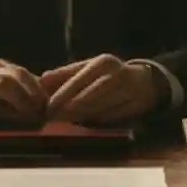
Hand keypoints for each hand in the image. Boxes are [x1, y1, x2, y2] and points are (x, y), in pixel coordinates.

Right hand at [0, 57, 46, 123]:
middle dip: (30, 95)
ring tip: (27, 116)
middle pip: (13, 77)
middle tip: (40, 111)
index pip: (20, 71)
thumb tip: (39, 97)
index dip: (36, 87)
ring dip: (17, 103)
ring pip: (0, 87)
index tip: (47, 103)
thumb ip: (10, 87)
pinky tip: (6, 119)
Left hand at [40, 54, 163, 125]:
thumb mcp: (88, 69)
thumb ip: (65, 74)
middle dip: (72, 107)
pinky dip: (98, 121)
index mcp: (102, 63)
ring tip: (66, 121)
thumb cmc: (108, 74)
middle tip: (55, 118)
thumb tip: (41, 79)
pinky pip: (113, 116)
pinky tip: (86, 123)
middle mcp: (117, 74)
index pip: (79, 79)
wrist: (145, 81)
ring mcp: (129, 90)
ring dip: (83, 116)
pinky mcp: (137, 105)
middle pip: (91, 94)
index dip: (63, 94)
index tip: (49, 106)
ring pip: (102, 106)